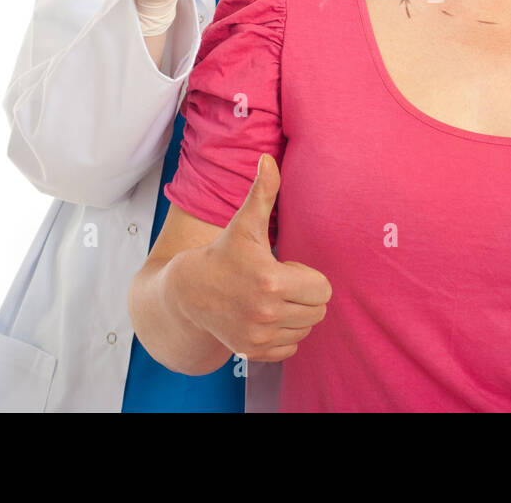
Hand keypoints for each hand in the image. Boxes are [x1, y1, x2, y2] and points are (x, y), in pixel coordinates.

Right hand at [173, 154, 330, 362]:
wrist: (187, 293)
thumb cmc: (222, 254)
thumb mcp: (244, 224)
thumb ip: (263, 192)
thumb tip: (268, 158)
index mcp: (271, 280)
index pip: (324, 288)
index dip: (307, 275)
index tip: (284, 267)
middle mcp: (266, 313)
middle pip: (318, 310)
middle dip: (305, 294)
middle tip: (279, 283)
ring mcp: (258, 337)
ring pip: (306, 329)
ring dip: (296, 314)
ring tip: (271, 298)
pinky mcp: (252, 353)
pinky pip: (291, 348)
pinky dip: (285, 334)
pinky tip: (266, 317)